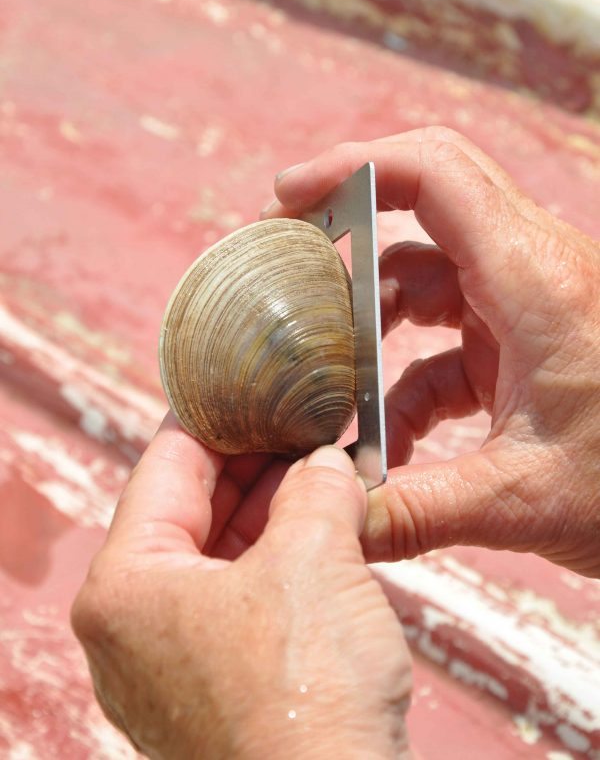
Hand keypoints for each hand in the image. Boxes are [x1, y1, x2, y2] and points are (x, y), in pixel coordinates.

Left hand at [72, 416, 411, 758]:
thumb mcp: (315, 557)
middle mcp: (133, 627)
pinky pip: (240, 599)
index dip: (215, 414)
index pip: (165, 466)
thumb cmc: (307, 697)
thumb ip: (316, 488)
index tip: (250, 381)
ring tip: (324, 467)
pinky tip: (325, 527)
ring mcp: (172, 664)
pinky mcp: (215, 690)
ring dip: (275, 510)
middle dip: (255, 463)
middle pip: (192, 509)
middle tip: (304, 422)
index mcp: (125, 586)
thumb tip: (326, 463)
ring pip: (221, 555)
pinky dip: (281, 559)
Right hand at [263, 127, 599, 576]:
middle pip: (426, 202)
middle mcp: (533, 272)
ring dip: (373, 320)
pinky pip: (449, 338)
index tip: (288, 195)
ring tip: (326, 376)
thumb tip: (336, 524)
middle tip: (287, 257)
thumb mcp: (527, 501)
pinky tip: (387, 436)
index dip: (351, 164)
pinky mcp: (529, 341)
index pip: (434, 172)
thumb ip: (419, 513)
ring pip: (428, 276)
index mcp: (535, 280)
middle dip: (349, 222)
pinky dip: (407, 375)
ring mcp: (530, 304)